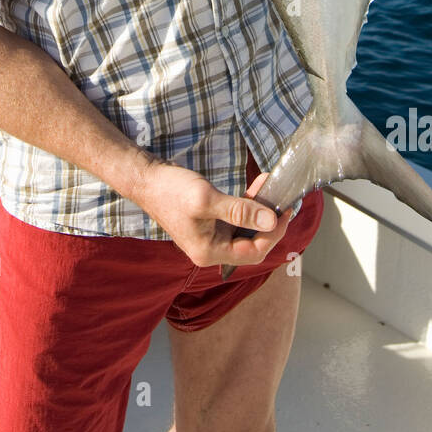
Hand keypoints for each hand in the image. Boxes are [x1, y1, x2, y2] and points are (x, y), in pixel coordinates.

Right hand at [131, 160, 296, 268]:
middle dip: (269, 222)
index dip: (273, 233)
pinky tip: (257, 187)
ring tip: (271, 187)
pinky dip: (248, 205)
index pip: (254, 252)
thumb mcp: (207, 199)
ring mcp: (210, 237)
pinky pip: (236, 219)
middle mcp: (211, 250)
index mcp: (209, 252)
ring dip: (260, 210)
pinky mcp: (210, 223)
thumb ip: (240, 211)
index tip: (285, 211)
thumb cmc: (171, 190)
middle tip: (283, 200)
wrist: (147, 180)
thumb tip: (270, 221)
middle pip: (252, 243)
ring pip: (245, 229)